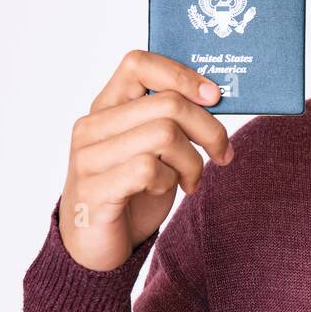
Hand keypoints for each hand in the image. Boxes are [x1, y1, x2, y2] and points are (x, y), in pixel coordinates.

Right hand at [58, 50, 233, 270]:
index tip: (214, 97)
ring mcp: (89, 158)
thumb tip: (215, 96)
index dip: (183, 75)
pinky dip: (171, 181)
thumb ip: (171, 119)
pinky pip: (149, 169)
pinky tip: (166, 191)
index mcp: (106, 107)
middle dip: (210, 129)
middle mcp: (92, 127)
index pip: (139, 64)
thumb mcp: (153, 148)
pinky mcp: (95, 190)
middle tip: (221, 153)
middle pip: (169, 103)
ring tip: (190, 180)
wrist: (95, 247)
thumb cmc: (132, 191)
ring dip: (193, 161)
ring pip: (165, 134)